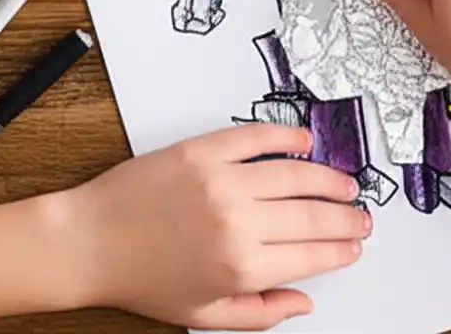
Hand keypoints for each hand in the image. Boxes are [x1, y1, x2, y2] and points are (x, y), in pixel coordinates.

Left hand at [62, 125, 368, 329]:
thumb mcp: (203, 315)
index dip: (342, 249)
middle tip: (362, 216)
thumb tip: (305, 301)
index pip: (313, 255)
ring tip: (345, 184)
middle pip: (314, 215)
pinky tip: (305, 142)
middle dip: (347, 217)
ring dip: (330, 179)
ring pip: (297, 174)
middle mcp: (238, 221)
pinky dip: (287, 136)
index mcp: (241, 266)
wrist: (88, 242)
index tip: (355, 245)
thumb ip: (261, 313)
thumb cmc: (140, 280)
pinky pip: (256, 137)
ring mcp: (221, 181)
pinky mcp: (201, 150)